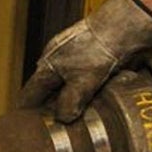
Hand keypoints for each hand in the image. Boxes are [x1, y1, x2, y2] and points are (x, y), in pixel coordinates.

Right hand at [19, 0, 151, 119]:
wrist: (123, 25)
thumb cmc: (99, 48)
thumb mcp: (82, 83)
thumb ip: (69, 103)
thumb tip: (63, 118)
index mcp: (47, 66)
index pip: (29, 95)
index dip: (28, 112)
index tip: (30, 126)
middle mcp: (55, 60)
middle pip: (47, 90)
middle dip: (53, 107)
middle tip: (62, 125)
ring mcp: (71, 55)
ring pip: (66, 83)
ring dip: (73, 97)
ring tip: (83, 112)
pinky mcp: (88, 53)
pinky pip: (82, 75)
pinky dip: (87, 86)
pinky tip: (98, 93)